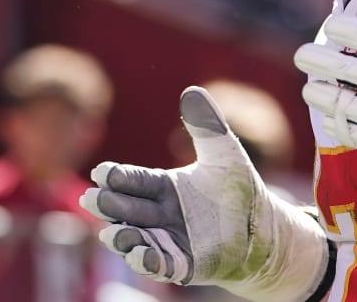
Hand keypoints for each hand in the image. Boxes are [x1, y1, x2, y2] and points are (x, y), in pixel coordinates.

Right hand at [79, 86, 328, 300]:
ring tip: (114, 232)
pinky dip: (147, 260)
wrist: (262, 228)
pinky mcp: (181, 264)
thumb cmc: (239, 190)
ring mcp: (167, 240)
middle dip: (110, 205)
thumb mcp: (224, 154)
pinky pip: (159, 264)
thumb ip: (206, 126)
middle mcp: (159, 215)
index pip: (135, 181)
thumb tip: (192, 91)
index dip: (118, 177)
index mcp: (164, 187)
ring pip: (134, 238)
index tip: (103, 172)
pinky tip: (140, 253)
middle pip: (128, 209)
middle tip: (94, 199)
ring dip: (122, 237)